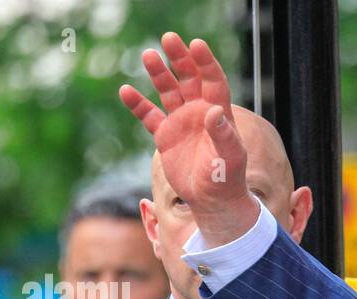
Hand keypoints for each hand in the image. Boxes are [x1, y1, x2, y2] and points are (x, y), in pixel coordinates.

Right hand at [118, 33, 258, 245]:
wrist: (213, 201)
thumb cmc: (227, 180)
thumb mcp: (230, 159)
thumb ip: (223, 135)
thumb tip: (215, 112)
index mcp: (219, 114)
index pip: (213, 82)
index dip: (205, 63)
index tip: (196, 44)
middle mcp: (199, 113)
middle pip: (189, 79)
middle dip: (180, 59)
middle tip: (169, 38)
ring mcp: (181, 123)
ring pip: (168, 92)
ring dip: (159, 74)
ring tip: (148, 55)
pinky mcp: (166, 136)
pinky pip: (149, 115)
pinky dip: (138, 104)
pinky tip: (126, 91)